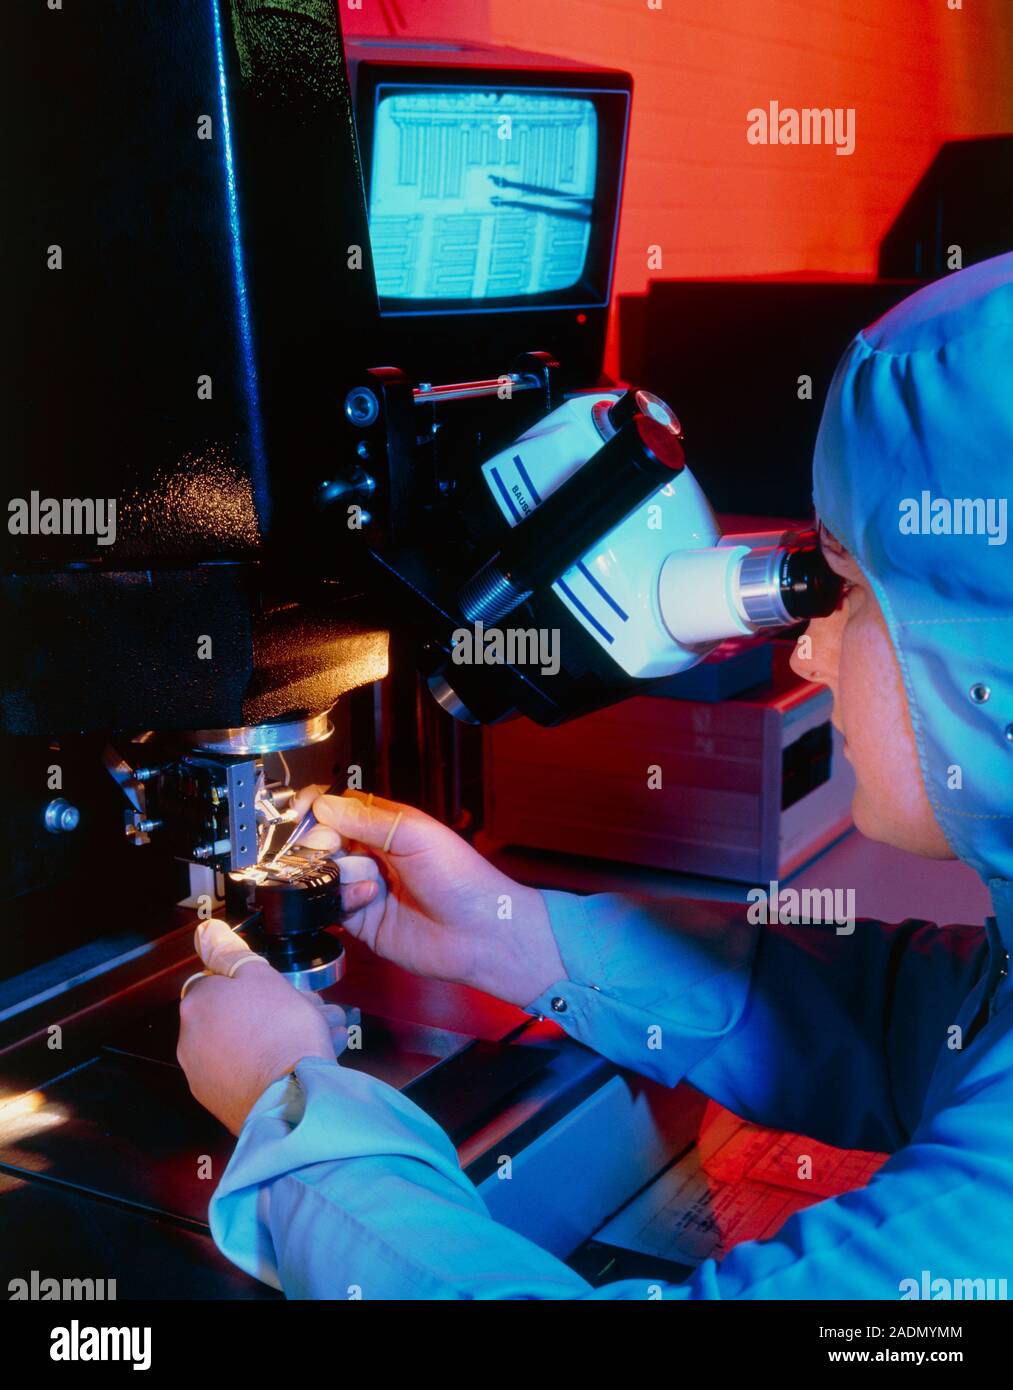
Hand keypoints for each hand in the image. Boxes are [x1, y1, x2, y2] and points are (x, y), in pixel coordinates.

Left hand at [177, 919, 344, 1135]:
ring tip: (322, 1035)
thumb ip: (229, 952)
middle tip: (311, 1010)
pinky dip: (273, 1065)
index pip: (221, 981)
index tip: (280, 988)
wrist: (293, 1097)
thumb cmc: (280, 1029)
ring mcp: (204, 1076)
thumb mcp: (259, 975)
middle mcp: (190, 1040)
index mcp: (197, 1004)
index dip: (254, 982)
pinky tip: (306, 1061)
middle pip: (235, 1015)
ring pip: (247, 1045)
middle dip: (273, 1010)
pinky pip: (250, 1073)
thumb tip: (204, 930)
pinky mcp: (223, 1103)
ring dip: (279, 1037)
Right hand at [291, 787, 564, 1006]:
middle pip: (324, 841)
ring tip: (364, 879)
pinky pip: (333, 906)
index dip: (319, 809)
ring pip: (325, 874)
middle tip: (328, 848)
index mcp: (388, 827)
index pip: (340, 810)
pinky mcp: (362, 921)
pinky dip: (342, 900)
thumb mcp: (415, 835)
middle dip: (320, 843)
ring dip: (336, 873)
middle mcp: (373, 855)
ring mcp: (366, 888)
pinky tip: (368, 899)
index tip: (301, 812)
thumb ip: (367, 820)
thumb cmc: (460, 877)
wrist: (480, 934)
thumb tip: (323, 805)